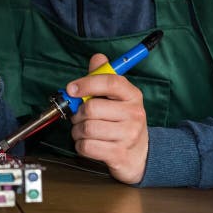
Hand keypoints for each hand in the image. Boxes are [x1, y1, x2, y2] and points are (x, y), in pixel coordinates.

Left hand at [68, 53, 148, 183]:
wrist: (141, 154)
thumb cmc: (122, 121)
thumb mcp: (117, 97)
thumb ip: (103, 77)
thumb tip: (97, 58)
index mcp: (132, 95)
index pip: (110, 82)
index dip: (87, 83)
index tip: (71, 89)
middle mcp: (134, 114)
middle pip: (92, 108)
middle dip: (78, 113)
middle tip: (80, 116)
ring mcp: (129, 135)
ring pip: (87, 128)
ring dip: (77, 131)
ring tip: (84, 131)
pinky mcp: (120, 154)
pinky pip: (87, 146)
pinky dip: (80, 145)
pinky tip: (88, 143)